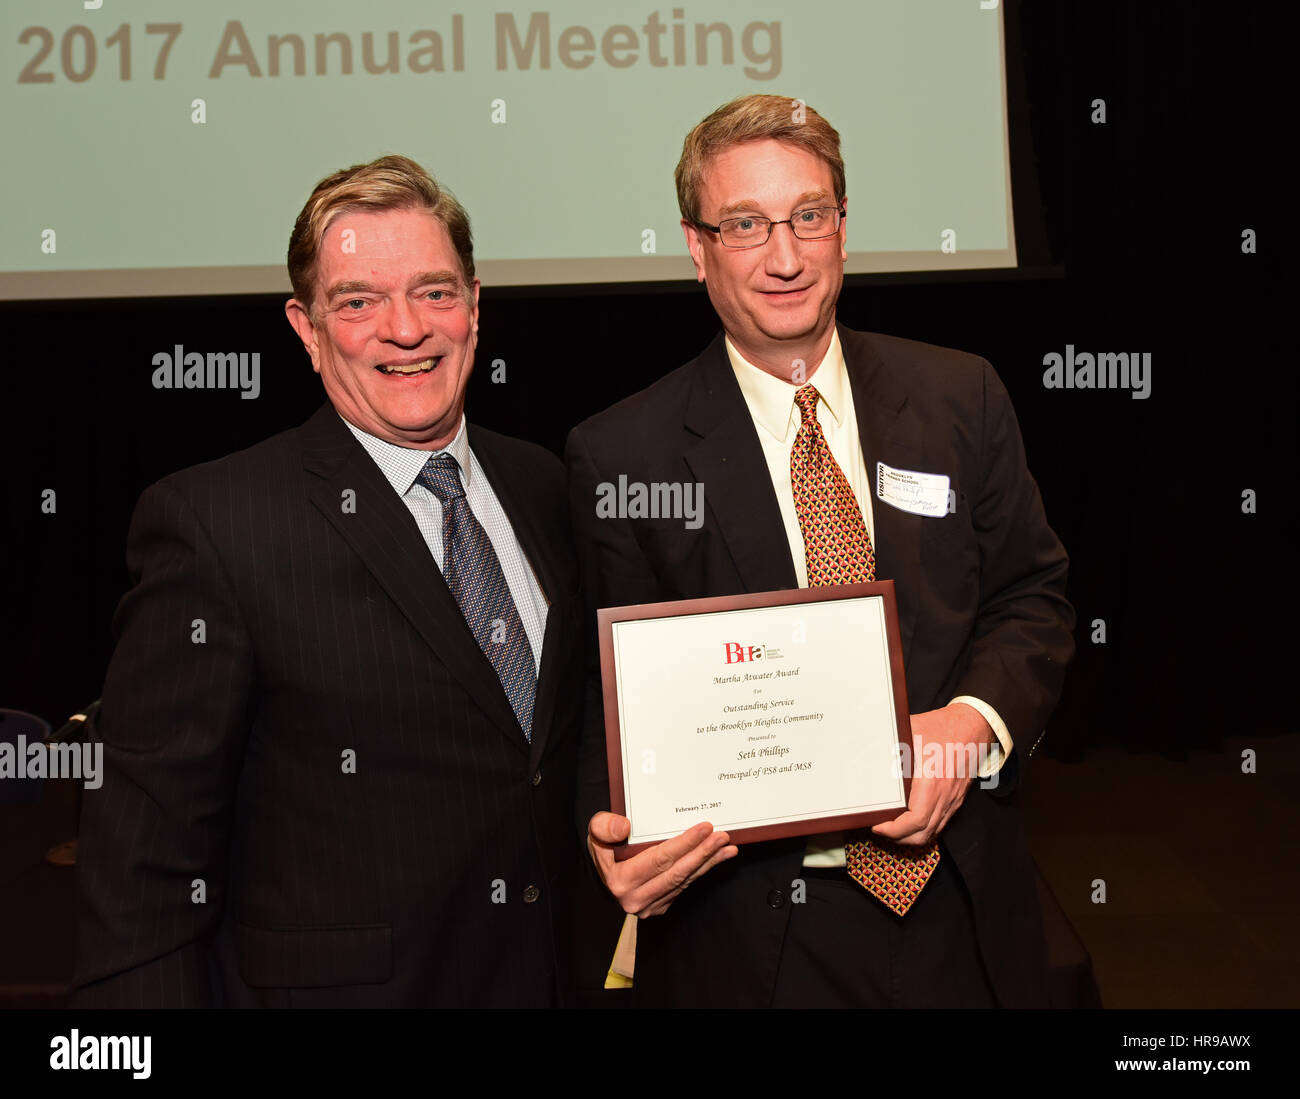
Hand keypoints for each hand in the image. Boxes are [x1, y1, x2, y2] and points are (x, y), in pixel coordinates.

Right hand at [587, 812, 737, 917]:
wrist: (602, 872)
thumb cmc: (603, 847)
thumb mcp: (596, 832)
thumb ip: (604, 826)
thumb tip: (624, 827)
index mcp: (621, 880)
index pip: (659, 859)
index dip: (684, 843)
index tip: (705, 828)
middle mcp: (636, 898)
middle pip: (677, 873)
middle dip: (703, 853)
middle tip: (723, 837)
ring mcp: (649, 906)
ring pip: (685, 881)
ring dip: (709, 863)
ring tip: (727, 847)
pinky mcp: (660, 906)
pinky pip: (685, 886)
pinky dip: (702, 870)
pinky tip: (716, 858)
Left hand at [871, 702, 995, 846]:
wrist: (972, 726)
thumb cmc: (941, 728)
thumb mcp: (909, 733)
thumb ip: (888, 746)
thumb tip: (864, 750)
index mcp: (931, 782)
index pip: (914, 820)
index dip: (894, 830)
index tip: (878, 826)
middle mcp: (944, 796)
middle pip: (922, 834)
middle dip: (899, 838)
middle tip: (881, 829)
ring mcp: (952, 800)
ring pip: (932, 832)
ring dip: (911, 835)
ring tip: (893, 828)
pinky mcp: (956, 799)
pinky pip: (941, 823)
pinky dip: (925, 828)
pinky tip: (912, 821)